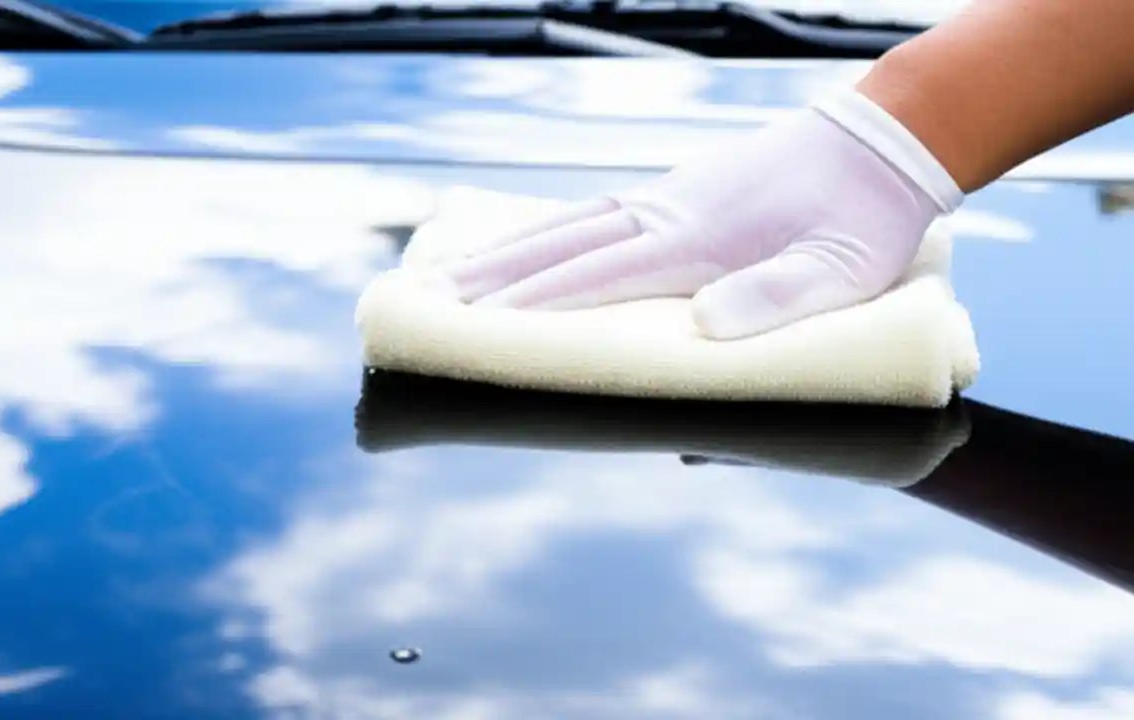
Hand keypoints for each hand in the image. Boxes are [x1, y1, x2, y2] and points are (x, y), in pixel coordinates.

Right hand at [446, 92, 962, 338]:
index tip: (475, 327)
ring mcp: (668, 194)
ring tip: (453, 273)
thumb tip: (702, 325)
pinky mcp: (678, 189)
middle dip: (494, 278)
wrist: (886, 138)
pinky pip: (594, 211)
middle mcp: (668, 211)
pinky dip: (548, 229)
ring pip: (570, 224)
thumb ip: (779, 299)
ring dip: (508, 252)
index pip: (598, 276)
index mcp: (700, 239)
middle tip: (431, 301)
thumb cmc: (868, 218)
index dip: (536, 306)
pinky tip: (532, 243)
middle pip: (563, 246)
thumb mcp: (845, 271)